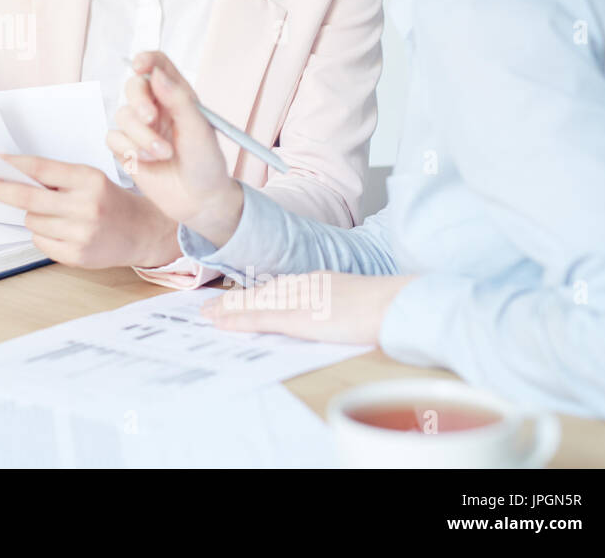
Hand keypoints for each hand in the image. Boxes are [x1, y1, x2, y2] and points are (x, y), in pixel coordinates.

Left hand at [0, 155, 181, 268]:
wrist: (143, 232)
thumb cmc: (111, 202)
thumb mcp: (91, 180)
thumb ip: (58, 178)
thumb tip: (14, 175)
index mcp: (90, 180)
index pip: (42, 169)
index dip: (14, 164)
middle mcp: (86, 206)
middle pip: (29, 198)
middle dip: (2, 190)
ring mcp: (82, 233)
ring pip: (33, 221)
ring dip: (33, 216)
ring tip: (54, 214)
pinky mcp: (77, 256)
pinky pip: (40, 242)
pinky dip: (43, 235)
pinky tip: (61, 231)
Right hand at [105, 51, 243, 243]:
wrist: (199, 201)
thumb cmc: (206, 164)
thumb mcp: (200, 129)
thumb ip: (179, 100)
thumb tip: (156, 74)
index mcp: (177, 96)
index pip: (158, 65)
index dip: (146, 60)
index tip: (140, 66)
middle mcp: (156, 108)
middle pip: (133, 87)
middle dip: (139, 101)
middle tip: (150, 117)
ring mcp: (139, 129)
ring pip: (121, 115)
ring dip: (141, 136)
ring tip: (163, 154)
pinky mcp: (126, 149)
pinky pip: (113, 138)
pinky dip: (129, 150)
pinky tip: (149, 163)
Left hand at [200, 272, 416, 344]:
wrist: (398, 304)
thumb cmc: (388, 306)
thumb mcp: (358, 301)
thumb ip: (339, 304)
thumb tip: (331, 316)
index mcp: (320, 280)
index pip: (278, 287)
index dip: (255, 294)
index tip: (237, 298)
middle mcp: (305, 286)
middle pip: (262, 292)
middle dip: (234, 300)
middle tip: (209, 306)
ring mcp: (301, 301)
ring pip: (256, 303)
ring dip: (229, 310)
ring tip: (206, 314)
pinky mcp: (301, 318)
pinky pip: (262, 318)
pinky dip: (239, 320)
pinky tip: (222, 324)